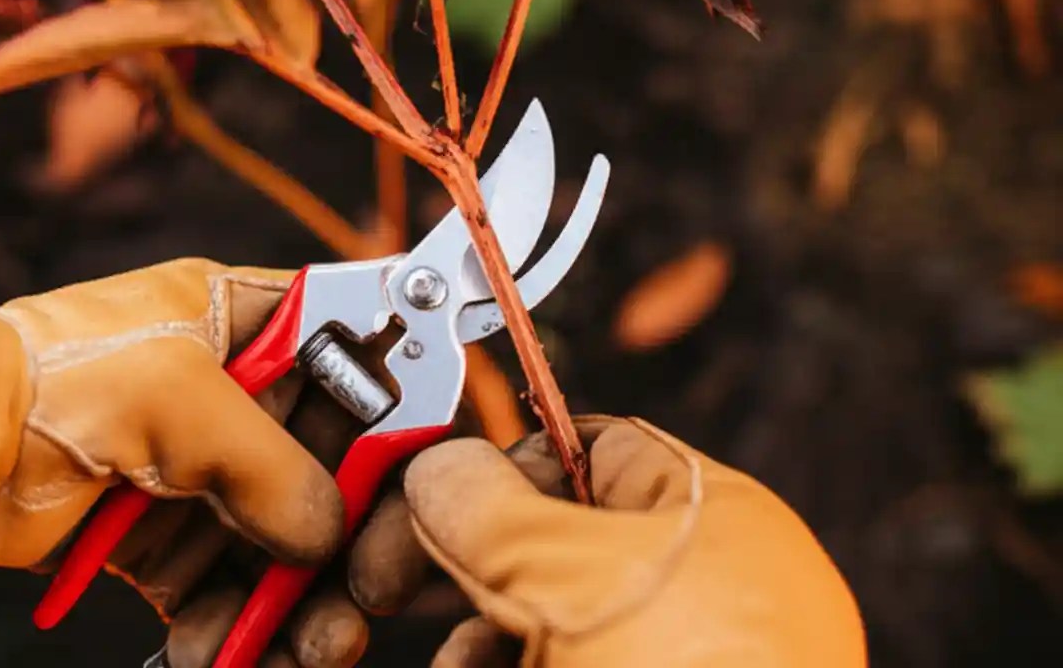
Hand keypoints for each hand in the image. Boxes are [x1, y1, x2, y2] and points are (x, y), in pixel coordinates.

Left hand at [0, 258, 368, 666]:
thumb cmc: (55, 381)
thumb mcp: (183, 399)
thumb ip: (275, 467)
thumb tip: (326, 537)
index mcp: (248, 321)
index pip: (359, 354)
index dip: (400, 407)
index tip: (423, 471)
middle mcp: (238, 393)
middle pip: (337, 463)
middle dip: (355, 534)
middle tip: (366, 592)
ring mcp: (204, 468)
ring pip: (289, 537)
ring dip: (304, 597)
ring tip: (310, 649)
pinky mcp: (170, 534)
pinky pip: (228, 584)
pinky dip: (235, 625)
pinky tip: (224, 654)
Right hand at [348, 414, 867, 666]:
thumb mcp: (563, 573)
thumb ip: (486, 505)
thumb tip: (437, 466)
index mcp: (707, 516)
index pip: (590, 448)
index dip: (501, 464)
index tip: (426, 496)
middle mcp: (697, 585)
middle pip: (553, 541)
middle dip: (465, 566)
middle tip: (386, 583)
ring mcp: (675, 658)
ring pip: (546, 623)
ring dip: (476, 643)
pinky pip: (563, 666)